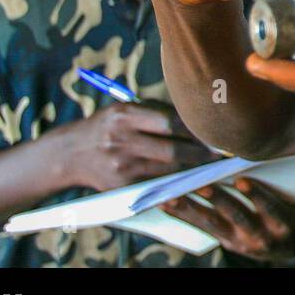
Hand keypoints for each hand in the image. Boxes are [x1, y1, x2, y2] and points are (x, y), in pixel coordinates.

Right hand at [64, 102, 211, 191]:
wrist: (71, 153)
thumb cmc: (107, 125)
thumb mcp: (125, 109)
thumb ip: (157, 111)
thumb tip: (197, 114)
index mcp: (125, 116)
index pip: (171, 122)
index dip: (197, 129)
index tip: (217, 131)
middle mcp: (122, 140)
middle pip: (173, 150)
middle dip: (201, 153)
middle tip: (224, 153)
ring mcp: (121, 166)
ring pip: (168, 169)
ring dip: (193, 168)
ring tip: (213, 164)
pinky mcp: (122, 185)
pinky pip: (156, 182)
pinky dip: (176, 179)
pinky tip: (191, 176)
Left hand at [164, 180, 294, 263]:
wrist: (294, 247)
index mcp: (285, 226)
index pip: (270, 210)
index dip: (257, 195)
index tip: (243, 178)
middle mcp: (262, 238)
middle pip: (238, 218)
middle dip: (220, 201)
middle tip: (204, 185)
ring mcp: (241, 243)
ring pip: (214, 225)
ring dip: (194, 209)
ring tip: (175, 196)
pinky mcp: (226, 242)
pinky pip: (202, 228)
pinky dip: (184, 215)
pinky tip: (167, 204)